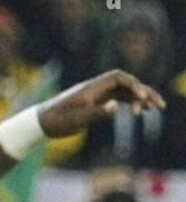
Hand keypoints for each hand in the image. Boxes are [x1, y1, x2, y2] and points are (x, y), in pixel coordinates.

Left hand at [39, 70, 165, 138]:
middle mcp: (97, 88)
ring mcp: (97, 94)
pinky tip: (140, 112)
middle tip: (159, 105)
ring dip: (140, 98)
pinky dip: (130, 103)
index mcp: (93, 87)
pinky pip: (118, 99)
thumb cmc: (58, 120)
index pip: (119, 78)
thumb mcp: (78, 119)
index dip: (134, 85)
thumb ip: (98, 112)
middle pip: (126, 83)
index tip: (143, 97)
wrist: (41, 123)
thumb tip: (117, 106)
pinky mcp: (96, 103)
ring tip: (154, 109)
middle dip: (144, 92)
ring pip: (124, 92)